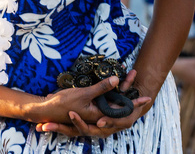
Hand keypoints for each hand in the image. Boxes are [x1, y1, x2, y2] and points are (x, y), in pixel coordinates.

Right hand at [35, 72, 152, 137]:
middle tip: (145, 92)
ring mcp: (93, 111)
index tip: (147, 98)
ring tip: (129, 79)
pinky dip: (110, 91)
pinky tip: (113, 83)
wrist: (47, 110)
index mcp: (100, 115)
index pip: (121, 109)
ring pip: (112, 102)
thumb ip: (101, 88)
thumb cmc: (64, 103)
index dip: (135, 103)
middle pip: (119, 106)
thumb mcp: (83, 94)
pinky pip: (103, 99)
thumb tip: (116, 80)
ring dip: (121, 90)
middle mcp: (99, 115)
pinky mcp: (88, 106)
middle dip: (131, 96)